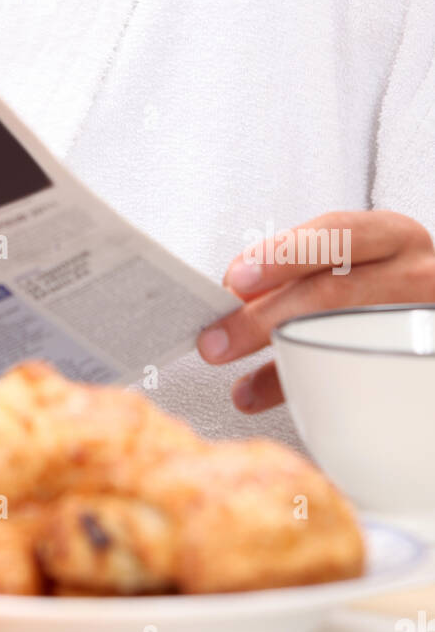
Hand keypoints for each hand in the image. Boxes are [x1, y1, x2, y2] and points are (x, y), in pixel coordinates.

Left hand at [196, 210, 434, 412]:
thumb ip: (302, 266)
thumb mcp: (357, 256)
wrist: (430, 308)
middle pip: (333, 293)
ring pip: (344, 340)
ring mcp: (420, 320)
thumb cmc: (387, 281)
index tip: (237, 281)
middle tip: (218, 338)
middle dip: (265, 318)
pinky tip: (269, 397)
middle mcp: (413, 272)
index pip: (333, 235)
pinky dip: (306, 389)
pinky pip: (357, 381)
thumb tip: (236, 295)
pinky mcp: (420, 362)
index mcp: (391, 236)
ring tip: (239, 380)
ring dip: (280, 360)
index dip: (282, 255)